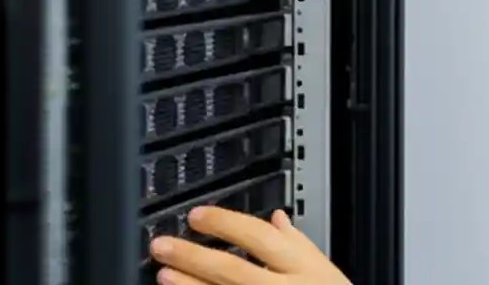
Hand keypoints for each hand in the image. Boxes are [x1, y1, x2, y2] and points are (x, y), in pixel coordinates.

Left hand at [149, 206, 351, 283]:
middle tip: (163, 245)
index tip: (197, 215)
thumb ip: (299, 243)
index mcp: (302, 268)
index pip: (260, 237)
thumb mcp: (324, 269)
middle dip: (193, 256)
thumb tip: (278, 219)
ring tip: (163, 274)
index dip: (225, 224)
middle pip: (232, 270)